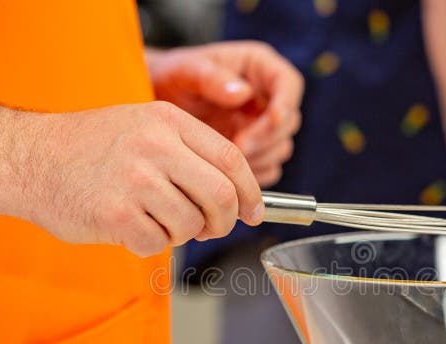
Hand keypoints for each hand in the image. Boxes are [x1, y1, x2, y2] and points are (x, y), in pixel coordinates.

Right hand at [0, 94, 262, 255]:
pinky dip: (149, 243)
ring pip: (190, 226)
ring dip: (179, 233)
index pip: (232, 159)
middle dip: (223, 221)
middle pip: (221, 197)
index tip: (254, 212)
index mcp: (167, 121)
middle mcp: (154, 147)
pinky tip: (128, 226)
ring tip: (153, 218)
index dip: (250, 192)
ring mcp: (134, 180)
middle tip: (210, 228)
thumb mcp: (143, 126)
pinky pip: (156, 244)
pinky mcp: (114, 214)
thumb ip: (190, 153)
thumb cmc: (91, 148)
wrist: (28, 157)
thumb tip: (238, 197)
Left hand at [147, 42, 303, 186]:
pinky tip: (225, 172)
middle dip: (266, 137)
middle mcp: (266, 97)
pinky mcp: (255, 151)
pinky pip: (267, 168)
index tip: (274, 119)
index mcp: (258, 67)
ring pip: (279, 149)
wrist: (156, 102)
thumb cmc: (171, 79)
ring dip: (258, 158)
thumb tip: (243, 93)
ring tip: (224, 160)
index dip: (286, 103)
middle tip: (238, 147)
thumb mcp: (185, 72)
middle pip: (288, 122)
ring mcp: (262, 126)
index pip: (288, 84)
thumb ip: (211, 78)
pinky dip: (251, 174)